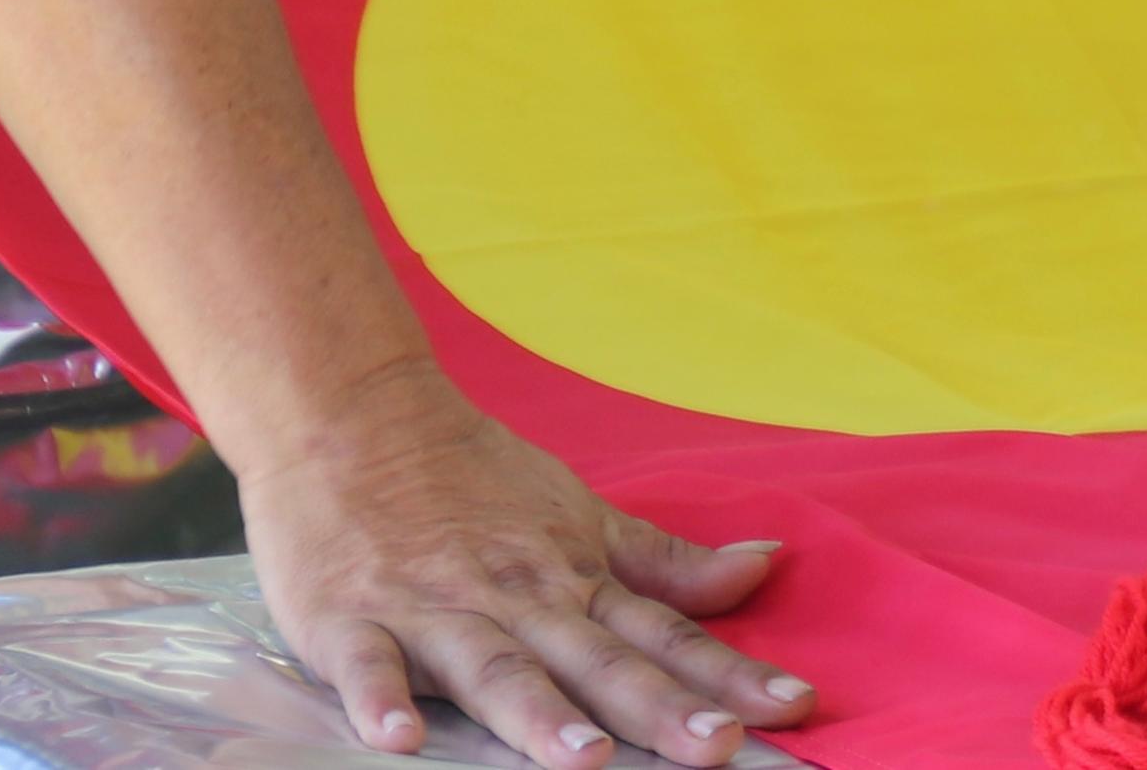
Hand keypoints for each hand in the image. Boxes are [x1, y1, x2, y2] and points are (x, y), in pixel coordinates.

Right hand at [234, 361, 810, 762]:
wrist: (353, 412)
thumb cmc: (472, 477)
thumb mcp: (580, 514)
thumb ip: (665, 562)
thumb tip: (766, 564)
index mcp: (572, 580)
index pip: (665, 634)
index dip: (729, 674)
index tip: (795, 708)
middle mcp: (516, 599)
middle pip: (595, 661)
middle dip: (657, 709)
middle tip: (716, 749)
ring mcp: (435, 609)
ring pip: (496, 668)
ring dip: (539, 714)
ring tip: (585, 759)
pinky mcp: (352, 618)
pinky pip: (368, 664)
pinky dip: (380, 698)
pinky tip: (399, 738)